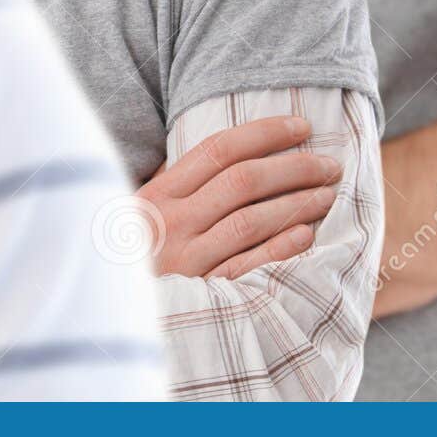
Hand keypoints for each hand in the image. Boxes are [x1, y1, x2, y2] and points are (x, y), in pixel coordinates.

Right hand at [137, 115, 342, 281]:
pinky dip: (280, 248)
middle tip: (329, 165)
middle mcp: (172, 222)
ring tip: (328, 195)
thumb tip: (233, 152)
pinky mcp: (202, 293)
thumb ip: (178, 184)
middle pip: (243, 181)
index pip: (219, 149)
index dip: (265, 133)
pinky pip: (247, 267)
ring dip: (296, 204)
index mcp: (159, 193)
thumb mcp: (141, 212)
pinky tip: (306, 234)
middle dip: (294, 167)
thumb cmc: (132, 255)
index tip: (302, 126)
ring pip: (250, 221)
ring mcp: (187, 260)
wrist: (106, 310)